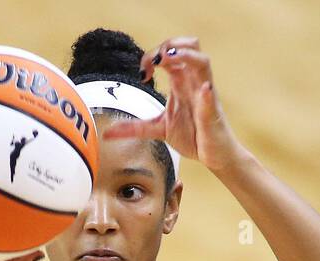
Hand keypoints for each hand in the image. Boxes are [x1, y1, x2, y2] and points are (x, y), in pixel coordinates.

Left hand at [101, 36, 248, 173]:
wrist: (213, 157)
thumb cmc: (193, 137)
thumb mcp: (157, 130)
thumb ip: (133, 128)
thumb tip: (106, 133)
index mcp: (181, 82)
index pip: (169, 53)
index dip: (152, 56)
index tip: (142, 73)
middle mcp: (194, 82)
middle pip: (189, 45)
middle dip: (169, 46)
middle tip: (155, 62)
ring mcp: (205, 95)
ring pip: (202, 60)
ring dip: (185, 54)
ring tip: (168, 60)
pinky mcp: (212, 112)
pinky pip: (211, 95)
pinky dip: (205, 91)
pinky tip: (201, 89)